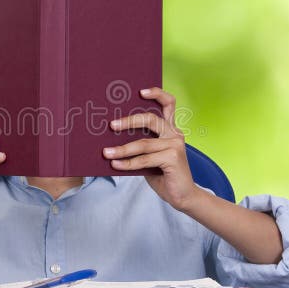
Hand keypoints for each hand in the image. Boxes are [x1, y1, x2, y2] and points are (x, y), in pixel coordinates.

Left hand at [103, 87, 204, 211]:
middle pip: (151, 119)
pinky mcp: (173, 158)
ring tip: (106, 153)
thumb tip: (112, 138)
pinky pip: (145, 159)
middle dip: (129, 121)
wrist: (182, 196)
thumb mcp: (150, 156)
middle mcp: (174, 133)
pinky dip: (128, 163)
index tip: (140, 91)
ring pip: (143, 143)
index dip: (156, 93)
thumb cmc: (163, 174)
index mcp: (170, 128)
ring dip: (122, 149)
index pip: (168, 103)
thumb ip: (140, 144)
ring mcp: (175, 145)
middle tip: (111, 125)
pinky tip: (116, 165)